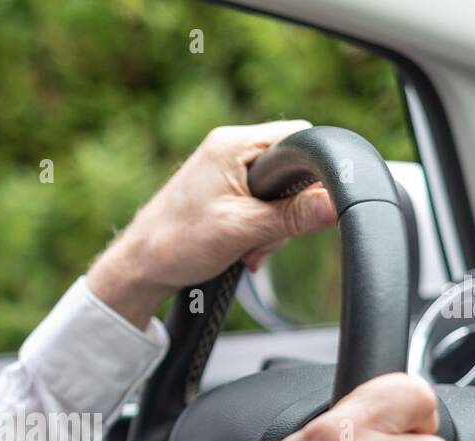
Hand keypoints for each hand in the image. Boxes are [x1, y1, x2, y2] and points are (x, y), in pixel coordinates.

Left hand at [86, 120, 336, 324]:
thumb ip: (292, 216)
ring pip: (279, 194)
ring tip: (247, 248)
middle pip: (291, 170)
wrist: (139, 268)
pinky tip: (244, 250)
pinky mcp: (225, 193)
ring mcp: (226, 171)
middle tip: (264, 239)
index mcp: (233, 144)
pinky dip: (259, 231)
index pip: (299, 137)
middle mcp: (230, 149)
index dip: (314, 171)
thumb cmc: (175, 243)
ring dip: (272, 228)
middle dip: (288, 211)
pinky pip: (262, 207)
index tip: (313, 206)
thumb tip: (335, 204)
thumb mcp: (242, 230)